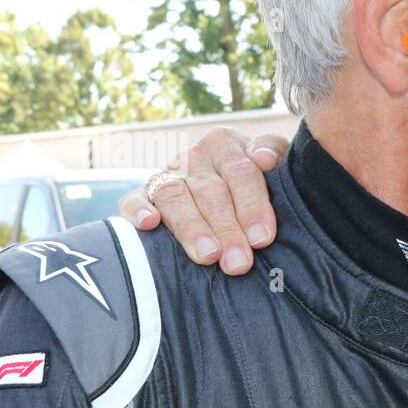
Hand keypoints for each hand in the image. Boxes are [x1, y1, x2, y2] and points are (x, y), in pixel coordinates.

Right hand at [118, 128, 288, 274]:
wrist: (225, 194)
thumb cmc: (259, 185)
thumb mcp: (275, 167)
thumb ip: (275, 153)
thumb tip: (263, 158)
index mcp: (225, 144)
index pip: (240, 172)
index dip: (252, 206)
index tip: (262, 239)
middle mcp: (193, 157)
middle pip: (210, 191)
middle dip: (226, 229)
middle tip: (239, 262)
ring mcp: (166, 175)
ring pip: (174, 197)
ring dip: (191, 228)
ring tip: (208, 256)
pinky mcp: (142, 196)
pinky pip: (133, 200)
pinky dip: (138, 211)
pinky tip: (149, 225)